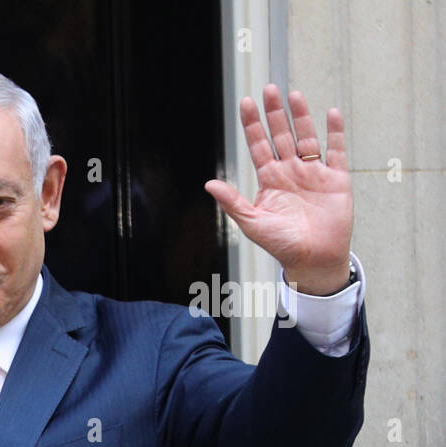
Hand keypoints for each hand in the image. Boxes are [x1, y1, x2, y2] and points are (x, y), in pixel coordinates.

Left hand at [204, 85, 352, 294]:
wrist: (313, 259)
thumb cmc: (281, 244)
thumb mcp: (252, 222)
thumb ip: (232, 202)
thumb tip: (208, 184)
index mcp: (270, 180)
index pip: (259, 146)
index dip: (253, 126)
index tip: (246, 104)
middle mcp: (291, 172)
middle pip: (281, 135)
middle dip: (274, 113)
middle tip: (268, 89)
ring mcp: (314, 173)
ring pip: (306, 137)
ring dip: (301, 116)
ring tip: (293, 94)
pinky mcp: (336, 178)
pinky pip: (335, 151)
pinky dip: (334, 132)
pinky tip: (330, 113)